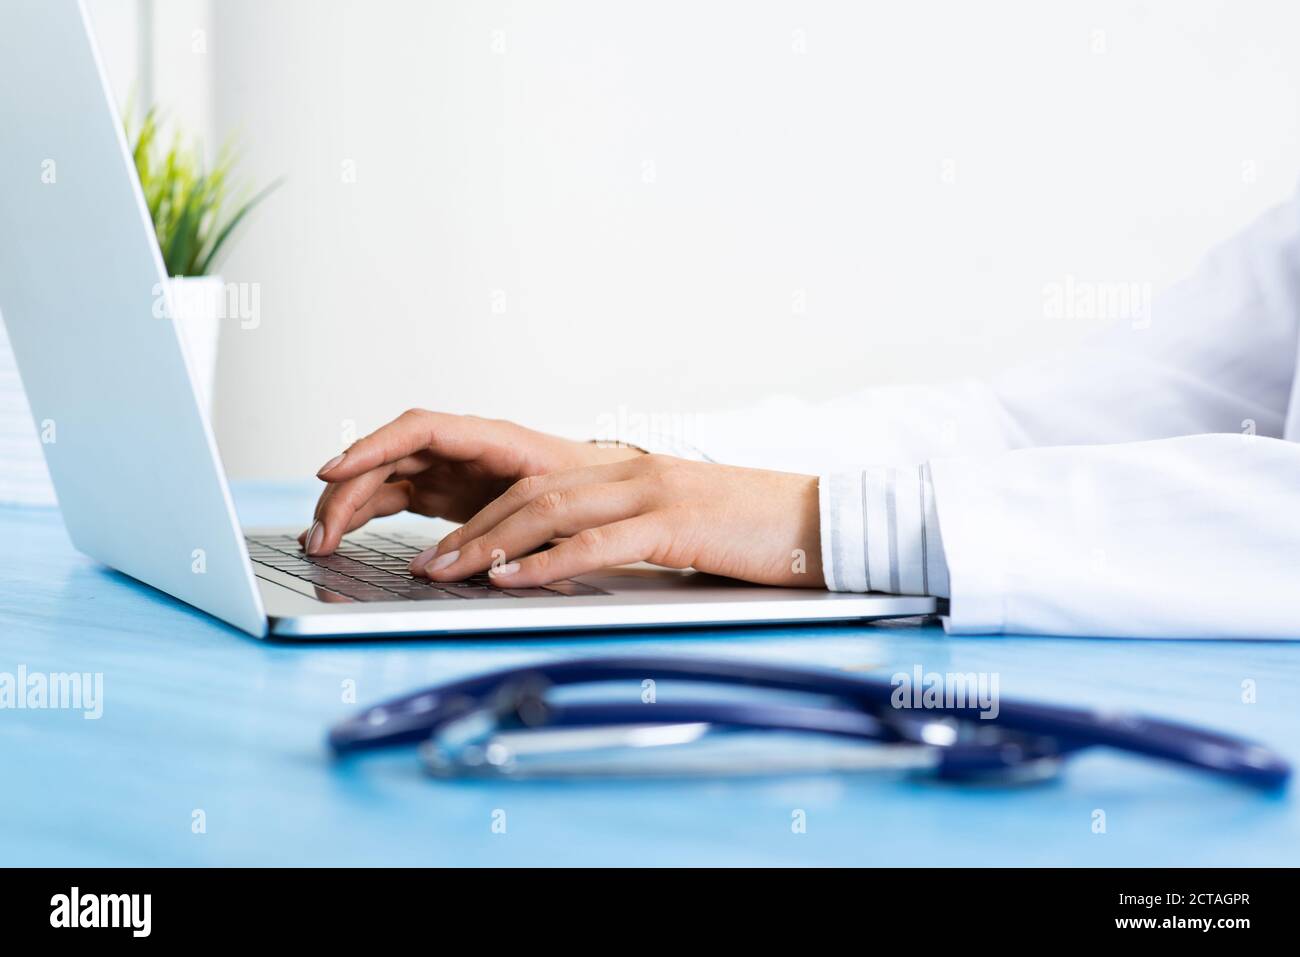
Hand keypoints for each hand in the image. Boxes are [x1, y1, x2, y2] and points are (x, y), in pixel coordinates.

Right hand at [300, 410, 641, 554]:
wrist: (607, 492)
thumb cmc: (588, 489)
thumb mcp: (561, 504)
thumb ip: (519, 524)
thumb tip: (471, 560)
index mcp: (489, 437)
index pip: (419, 429)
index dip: (373, 447)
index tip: (333, 471)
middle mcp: (460, 448)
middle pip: (388, 456)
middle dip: (346, 491)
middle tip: (319, 534)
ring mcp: (447, 468)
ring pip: (381, 477)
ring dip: (346, 506)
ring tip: (319, 544)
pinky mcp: (441, 492)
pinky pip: (390, 496)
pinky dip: (363, 515)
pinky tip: (340, 538)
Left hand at [409, 454, 822, 587]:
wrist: (819, 520)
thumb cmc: (751, 531)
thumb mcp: (678, 527)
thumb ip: (627, 534)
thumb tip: (574, 566)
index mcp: (627, 471)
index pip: (536, 489)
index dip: (483, 518)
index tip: (446, 550)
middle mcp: (630, 472)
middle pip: (529, 496)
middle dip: (470, 533)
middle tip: (428, 566)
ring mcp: (652, 493)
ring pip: (550, 513)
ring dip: (491, 546)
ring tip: (448, 574)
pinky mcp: (675, 524)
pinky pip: (597, 544)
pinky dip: (545, 563)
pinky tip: (511, 581)